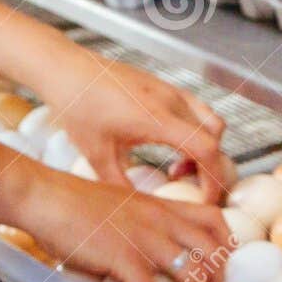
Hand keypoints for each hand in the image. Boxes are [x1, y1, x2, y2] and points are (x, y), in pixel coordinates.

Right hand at [7, 162, 229, 281]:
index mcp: (160, 206)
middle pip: (213, 252)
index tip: (217, 267)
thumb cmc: (71, 202)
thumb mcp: (119, 203)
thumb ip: (140, 220)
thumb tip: (143, 246)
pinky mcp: (122, 256)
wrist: (44, 194)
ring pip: (192, 275)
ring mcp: (144, 238)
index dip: (225, 246)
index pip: (214, 219)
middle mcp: (160, 220)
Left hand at [40, 49, 229, 200]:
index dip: (213, 179)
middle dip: (211, 168)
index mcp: (157, 119)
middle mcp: (170, 101)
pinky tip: (171, 144)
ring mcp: (171, 91)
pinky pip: (197, 111)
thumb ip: (123, 186)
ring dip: (205, 148)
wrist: (66, 70)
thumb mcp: (98, 156)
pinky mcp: (166, 87)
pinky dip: (196, 132)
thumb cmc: (79, 105)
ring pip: (211, 122)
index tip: (206, 199)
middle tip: (192, 187)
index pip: (206, 150)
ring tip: (179, 165)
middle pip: (215, 139)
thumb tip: (140, 211)